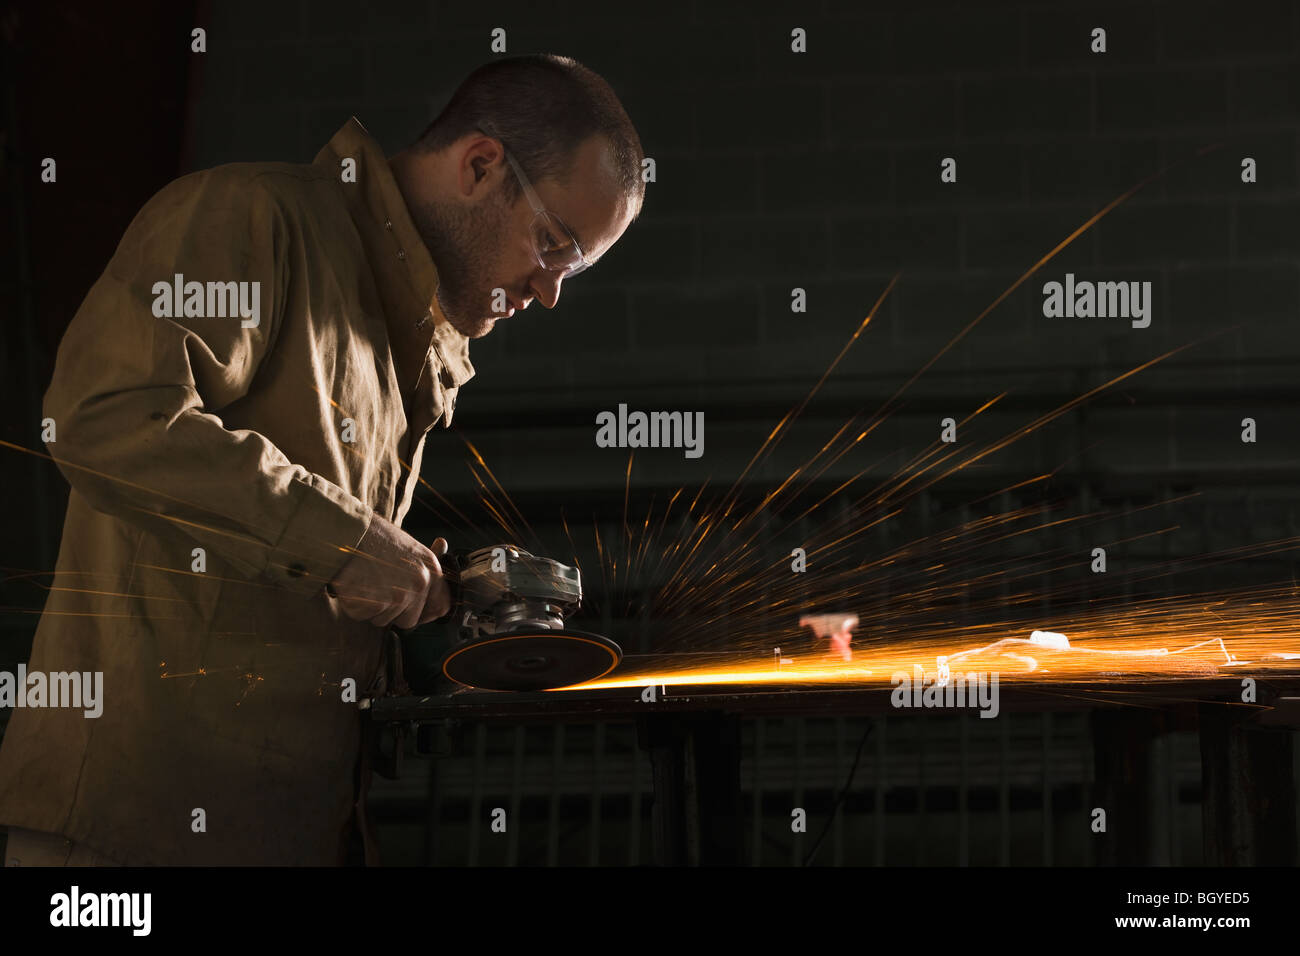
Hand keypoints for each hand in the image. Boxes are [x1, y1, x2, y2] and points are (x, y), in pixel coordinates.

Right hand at [327, 515, 450, 628]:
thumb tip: (436, 596)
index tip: (415, 614)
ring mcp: (398, 596)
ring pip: (384, 620)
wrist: (348, 530)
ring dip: (372, 607)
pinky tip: (354, 584)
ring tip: (365, 581)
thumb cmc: (375, 538)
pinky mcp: (374, 604)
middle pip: (409, 620)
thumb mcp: (410, 550)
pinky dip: (354, 605)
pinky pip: (363, 616)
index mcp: (432, 570)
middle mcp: (419, 584)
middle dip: (393, 611)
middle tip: (378, 588)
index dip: (426, 614)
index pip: (442, 607)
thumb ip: (422, 575)